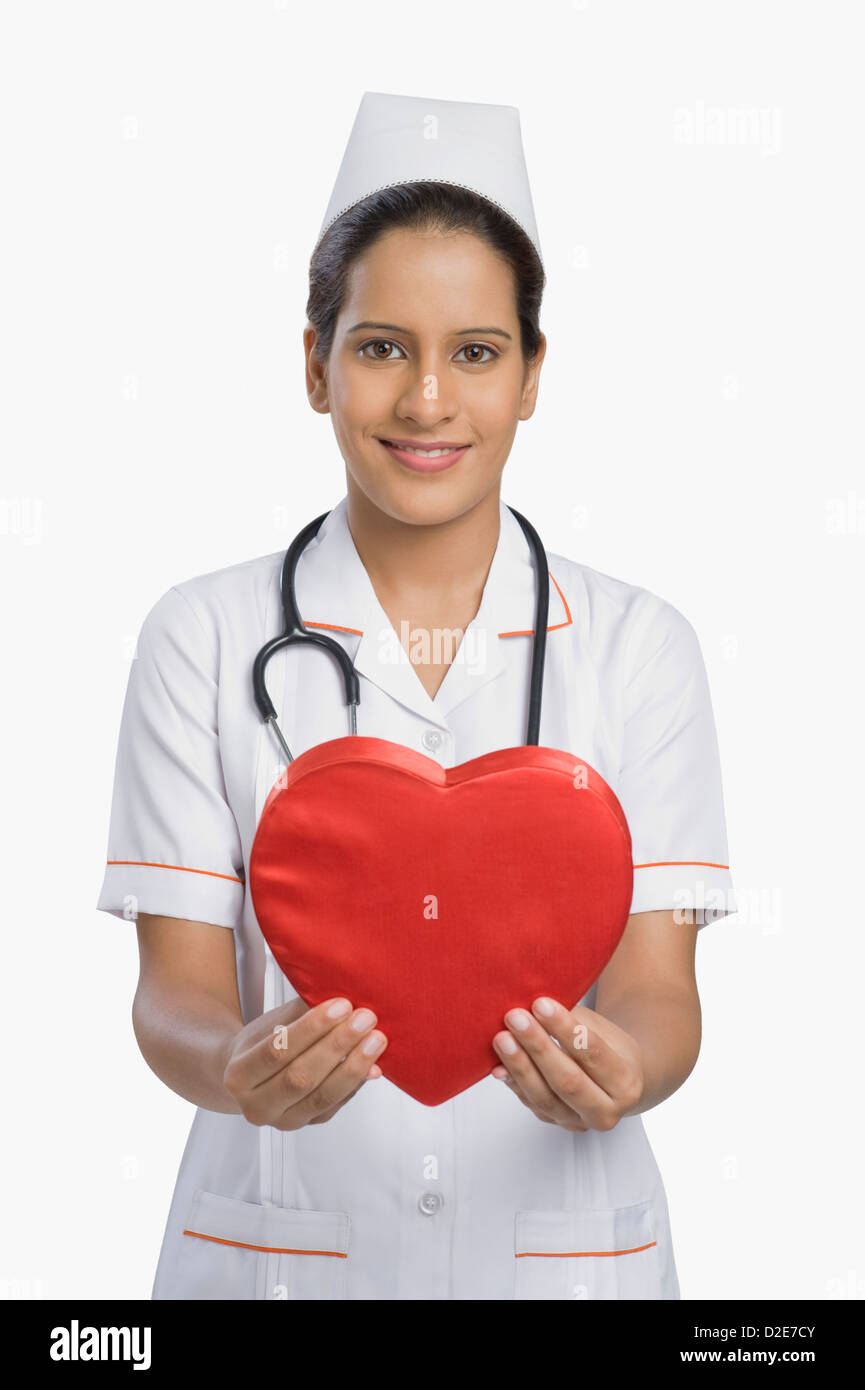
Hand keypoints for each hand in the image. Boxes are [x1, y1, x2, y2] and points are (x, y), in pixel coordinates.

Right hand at [222, 996, 387, 1130]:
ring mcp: (284, 1121)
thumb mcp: (270, 1024)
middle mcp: (256, 1107)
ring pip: (323, 1097)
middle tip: (364, 1019)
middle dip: (338, 1046)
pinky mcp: (309, 1125)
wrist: (252, 1078)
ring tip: (376, 1039)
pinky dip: (357, 1082)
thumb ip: (301, 1012)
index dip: (311, 1028)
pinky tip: (373, 1062)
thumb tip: (341, 1000)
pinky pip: (337, 1104)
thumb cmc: (261, 1044)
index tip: (341, 1005)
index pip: (276, 1051)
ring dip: (355, 1067)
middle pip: (301, 1077)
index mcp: (238, 1077)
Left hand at [490, 996, 644, 1131]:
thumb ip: (573, 1020)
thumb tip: (533, 1004)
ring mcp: (577, 1122)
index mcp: (626, 1084)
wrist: (611, 1079)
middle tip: (515, 1018)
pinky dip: (512, 1082)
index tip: (540, 1004)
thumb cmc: (606, 1045)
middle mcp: (605, 1111)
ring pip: (544, 1097)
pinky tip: (497, 1065)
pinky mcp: (553, 1122)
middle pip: (568, 1081)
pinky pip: (529, 1102)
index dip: (564, 1028)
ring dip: (519, 1066)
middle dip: (538, 1047)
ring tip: (501, 1037)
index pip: (592, 1053)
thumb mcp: (600, 1028)